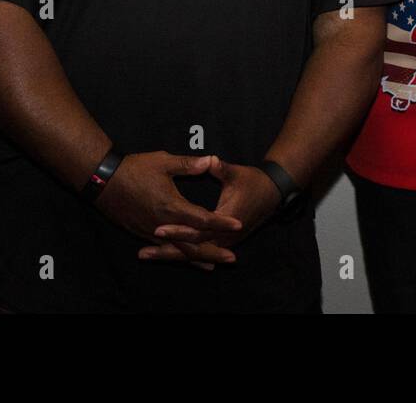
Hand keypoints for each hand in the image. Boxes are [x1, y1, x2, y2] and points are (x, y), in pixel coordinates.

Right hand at [92, 151, 242, 265]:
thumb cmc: (133, 168)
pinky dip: (177, 254)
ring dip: (196, 258)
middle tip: (232, 258)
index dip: (221, 222)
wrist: (102, 181)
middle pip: (192, 243)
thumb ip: (188, 164)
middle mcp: (162, 224)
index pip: (202, 218)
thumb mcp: (163, 162)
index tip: (238, 225)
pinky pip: (163, 248)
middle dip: (213, 251)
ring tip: (213, 265)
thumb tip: (210, 160)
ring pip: (177, 250)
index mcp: (171, 206)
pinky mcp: (141, 233)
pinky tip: (185, 258)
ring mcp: (150, 231)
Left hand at [137, 157, 282, 268]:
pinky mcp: (223, 243)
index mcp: (227, 219)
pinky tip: (165, 255)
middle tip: (143, 253)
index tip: (158, 229)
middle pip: (192, 248)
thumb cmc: (254, 181)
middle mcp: (226, 236)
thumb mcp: (237, 173)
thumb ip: (221, 169)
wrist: (272, 194)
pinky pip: (199, 252)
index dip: (178, 230)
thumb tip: (210, 159)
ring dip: (171, 255)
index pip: (199, 229)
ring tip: (145, 254)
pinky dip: (182, 254)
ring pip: (194, 253)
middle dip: (167, 251)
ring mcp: (225, 242)